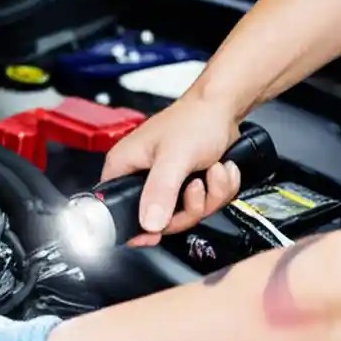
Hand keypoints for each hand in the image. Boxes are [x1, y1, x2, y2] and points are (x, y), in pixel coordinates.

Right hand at [102, 95, 244, 246]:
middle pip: (158, 220)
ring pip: (184, 214)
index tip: (156, 232)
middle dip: (189, 207)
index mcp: (123, 168)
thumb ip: (160, 192)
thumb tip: (149, 223)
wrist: (223, 108)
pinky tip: (218, 170)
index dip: (138, 228)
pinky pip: (201, 205)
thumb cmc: (194, 120)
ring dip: (209, 196)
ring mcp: (164, 184)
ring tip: (212, 171)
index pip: (116, 212)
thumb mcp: (174, 158)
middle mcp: (140, 178)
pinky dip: (218, 190)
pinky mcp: (185, 185)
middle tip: (196, 186)